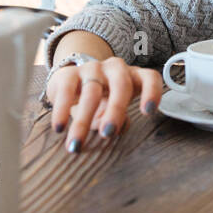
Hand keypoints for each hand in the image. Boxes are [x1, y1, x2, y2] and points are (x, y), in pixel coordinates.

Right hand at [46, 56, 162, 154]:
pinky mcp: (69, 73)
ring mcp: (92, 68)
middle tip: (108, 133)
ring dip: (84, 120)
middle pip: (121, 85)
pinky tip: (60, 127)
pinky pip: (67, 91)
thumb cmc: (101, 100)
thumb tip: (116, 129)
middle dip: (116, 110)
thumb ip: (118, 120)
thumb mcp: (114, 110)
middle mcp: (116, 69)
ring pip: (91, 91)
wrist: (71, 82)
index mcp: (134, 77)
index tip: (148, 112)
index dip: (152, 93)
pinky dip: (62, 110)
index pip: (150, 78)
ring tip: (77, 143)